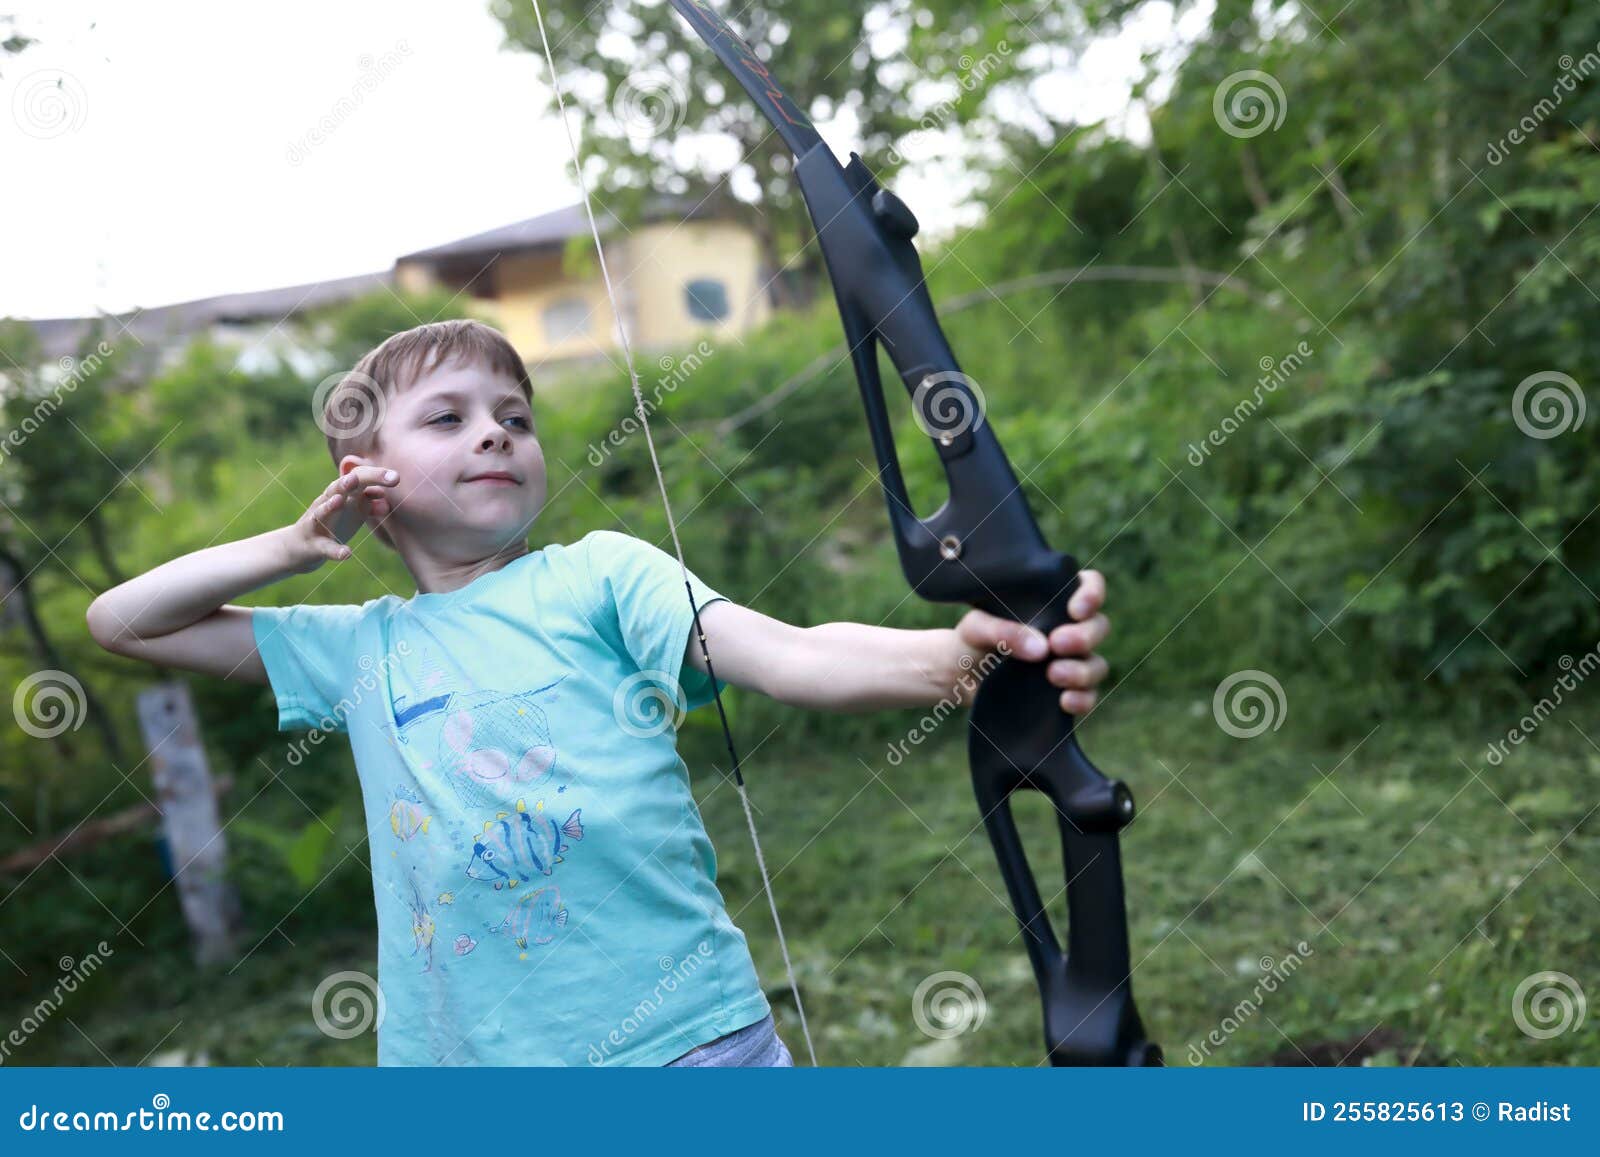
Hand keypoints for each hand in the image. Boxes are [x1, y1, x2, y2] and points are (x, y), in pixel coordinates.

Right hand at [284, 457, 399, 571]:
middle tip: (378, 477)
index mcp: (340, 494)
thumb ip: (369, 504)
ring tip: (340, 500)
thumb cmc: (331, 525)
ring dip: (330, 505)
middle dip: (358, 480)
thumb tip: (386, 498)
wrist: (300, 548)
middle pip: (340, 487)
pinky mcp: (314, 544)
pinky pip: (325, 547)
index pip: (357, 478)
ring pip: (322, 510)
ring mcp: (317, 523)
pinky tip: (347, 553)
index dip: (376, 476)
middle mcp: (326, 503)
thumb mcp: (353, 513)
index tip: (396, 478)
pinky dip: (336, 551)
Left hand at [952, 569, 1109, 715]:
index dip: (1092, 595)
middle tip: (1057, 643)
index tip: (1075, 610)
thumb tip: (1041, 648)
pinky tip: (1063, 701)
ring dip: (1082, 671)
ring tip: (1053, 675)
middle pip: (1099, 627)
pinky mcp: (1065, 691)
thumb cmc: (971, 640)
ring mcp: (1070, 661)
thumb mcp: (977, 628)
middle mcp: (1068, 629)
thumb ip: (1003, 631)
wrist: (959, 675)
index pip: (1090, 585)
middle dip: (1084, 636)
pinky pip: (1088, 696)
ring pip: (1098, 664)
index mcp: (1052, 601)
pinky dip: (1082, 700)